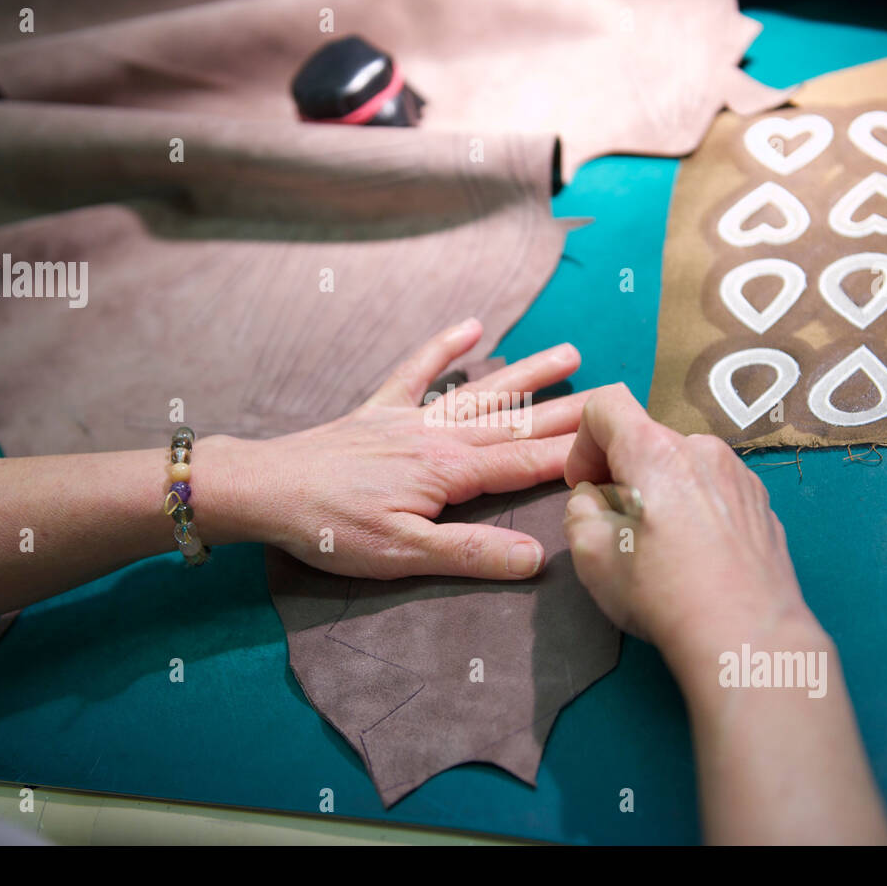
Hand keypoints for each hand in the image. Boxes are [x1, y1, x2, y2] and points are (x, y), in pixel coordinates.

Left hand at [214, 318, 591, 579]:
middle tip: (618, 391)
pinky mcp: (378, 413)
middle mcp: (438, 435)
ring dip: (527, 372)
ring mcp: (408, 418)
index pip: (528, 461)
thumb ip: (471, 554)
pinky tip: (471, 327)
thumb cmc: (330, 528)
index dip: (576, 454)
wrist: (264, 489)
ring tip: (570, 353)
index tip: (621, 439)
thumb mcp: (403, 556)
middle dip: (571, 408)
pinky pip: (416, 372)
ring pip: (481, 391)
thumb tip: (538, 558)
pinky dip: (443, 348)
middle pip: (517, 420)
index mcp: (450, 471)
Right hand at [561, 384, 817, 657]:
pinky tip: (695, 556)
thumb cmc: (661, 593)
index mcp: (656, 451)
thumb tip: (598, 497)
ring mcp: (739, 475)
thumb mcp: (589, 552)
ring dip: (659, 490)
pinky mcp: (762, 504)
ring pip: (682, 465)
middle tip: (615, 524)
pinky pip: (713, 490)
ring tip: (659, 545)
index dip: (582, 443)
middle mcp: (703, 449)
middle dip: (620, 472)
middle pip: (646, 439)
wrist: (747, 635)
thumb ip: (580, 508)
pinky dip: (694, 508)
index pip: (606, 406)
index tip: (583, 486)